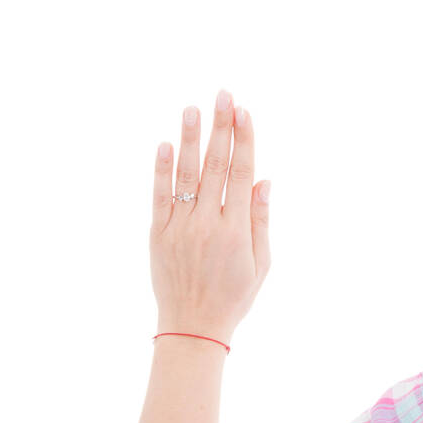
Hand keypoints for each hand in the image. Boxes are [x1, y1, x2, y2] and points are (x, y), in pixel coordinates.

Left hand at [150, 89, 270, 346]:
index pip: (242, 175)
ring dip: (190, 139)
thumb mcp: (261, 265)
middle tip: (223, 95)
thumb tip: (264, 182)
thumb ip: (261, 222)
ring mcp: (181, 227)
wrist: (192, 327)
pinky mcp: (158, 234)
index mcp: (237, 231)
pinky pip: (160, 196)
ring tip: (192, 108)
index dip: (245, 141)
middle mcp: (208, 224)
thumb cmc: (233, 297)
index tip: (244, 112)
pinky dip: (161, 169)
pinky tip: (165, 144)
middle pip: (217, 166)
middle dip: (221, 128)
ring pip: (186, 175)